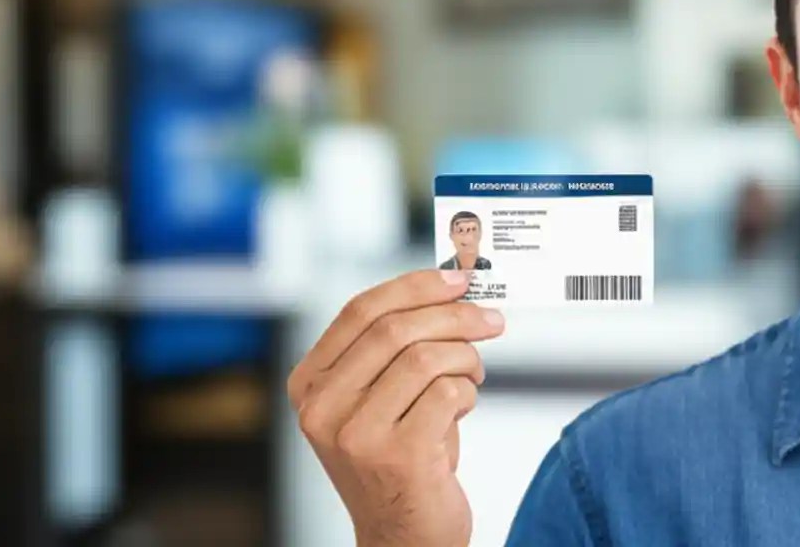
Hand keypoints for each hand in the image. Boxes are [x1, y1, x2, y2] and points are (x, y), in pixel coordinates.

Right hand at [287, 269, 504, 546]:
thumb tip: (450, 288)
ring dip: (465, 359)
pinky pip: (448, 393)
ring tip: (473, 374)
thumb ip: (394, 348)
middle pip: (396, 329)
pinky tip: (462, 410)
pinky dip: (468, 393)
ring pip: (426, 357)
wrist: (403, 535)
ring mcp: (356, 434)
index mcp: (309, 383)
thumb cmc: (399, 457)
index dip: (415, 285)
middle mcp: (322, 408)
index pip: (360, 310)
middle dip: (455, 316)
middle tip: (490, 320)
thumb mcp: (378, 398)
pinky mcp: (397, 456)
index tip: (457, 278)